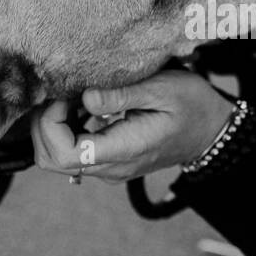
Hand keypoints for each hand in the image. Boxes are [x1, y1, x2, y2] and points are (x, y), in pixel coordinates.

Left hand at [30, 70, 235, 182]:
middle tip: (60, 93)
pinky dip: (65, 129)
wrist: (212, 131)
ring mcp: (109, 167)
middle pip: (52, 160)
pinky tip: (80, 105)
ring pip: (57, 158)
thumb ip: (122, 94)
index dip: (50, 125)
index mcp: (123, 150)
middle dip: (44, 125)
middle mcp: (111, 166)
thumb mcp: (163, 89)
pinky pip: (73, 152)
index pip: (64, 154)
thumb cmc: (192, 106)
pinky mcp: (109, 160)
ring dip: (53, 126)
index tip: (63, 96)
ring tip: (71, 96)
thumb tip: (85, 98)